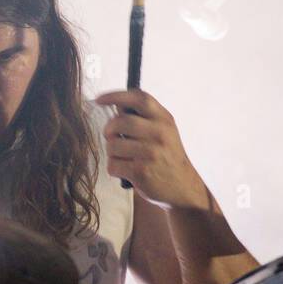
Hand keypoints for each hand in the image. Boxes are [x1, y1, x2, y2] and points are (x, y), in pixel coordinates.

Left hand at [95, 90, 208, 209]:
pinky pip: (113, 164)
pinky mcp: (141, 172)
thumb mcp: (164, 131)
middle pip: (119, 122)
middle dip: (109, 130)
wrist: (182, 187)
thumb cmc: (167, 156)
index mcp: (164, 119)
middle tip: (111, 137)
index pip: (139, 99)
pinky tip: (125, 170)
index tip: (100, 99)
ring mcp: (150, 153)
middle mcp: (159, 133)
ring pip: (112, 145)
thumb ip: (145, 117)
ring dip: (112, 152)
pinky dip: (114, 168)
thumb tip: (117, 104)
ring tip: (123, 157)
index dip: (116, 96)